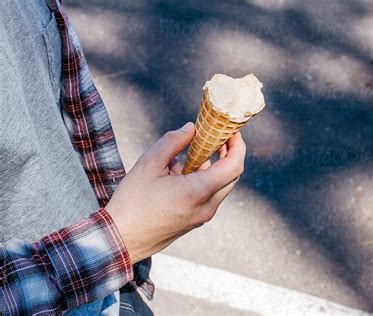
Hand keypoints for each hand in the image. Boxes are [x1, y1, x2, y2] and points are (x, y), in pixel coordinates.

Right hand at [106, 122, 245, 263]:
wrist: (121, 239)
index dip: (237, 146)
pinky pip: (208, 197)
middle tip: (217, 137)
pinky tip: (182, 171)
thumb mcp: (148, 164)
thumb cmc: (132, 202)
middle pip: (231, 177)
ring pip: (220, 187)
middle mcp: (206, 207)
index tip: (231, 131)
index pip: (234, 166)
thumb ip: (173, 142)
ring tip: (196, 151)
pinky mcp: (194, 221)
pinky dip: (204, 180)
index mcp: (198, 192)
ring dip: (215, 167)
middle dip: (229, 154)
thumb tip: (191, 129)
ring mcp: (201, 217)